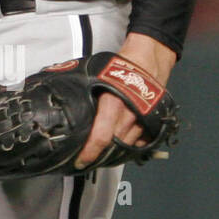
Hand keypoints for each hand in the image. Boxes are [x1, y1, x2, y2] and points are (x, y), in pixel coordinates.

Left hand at [73, 34, 174, 168]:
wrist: (150, 58)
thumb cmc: (122, 65)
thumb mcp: (98, 75)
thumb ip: (85, 92)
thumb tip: (64, 100)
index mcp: (113, 103)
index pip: (101, 136)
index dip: (90, 152)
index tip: (80, 161)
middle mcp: (131, 115)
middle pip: (114, 146)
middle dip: (99, 156)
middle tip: (85, 161)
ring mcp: (145, 121)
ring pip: (127, 147)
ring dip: (113, 154)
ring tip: (99, 155)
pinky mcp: (154, 123)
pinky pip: (140, 144)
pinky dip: (129, 148)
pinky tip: (118, 148)